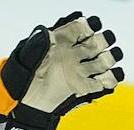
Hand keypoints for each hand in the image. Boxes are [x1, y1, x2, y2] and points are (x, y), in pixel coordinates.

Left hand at [0, 13, 123, 129]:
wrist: (26, 101)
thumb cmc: (24, 75)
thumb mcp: (26, 56)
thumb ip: (38, 43)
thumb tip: (49, 34)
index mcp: (61, 42)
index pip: (79, 28)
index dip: (89, 25)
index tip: (93, 25)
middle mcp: (73, 54)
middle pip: (96, 43)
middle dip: (103, 41)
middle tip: (100, 43)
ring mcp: (80, 71)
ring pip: (103, 61)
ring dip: (109, 59)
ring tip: (105, 61)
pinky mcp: (83, 88)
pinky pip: (102, 82)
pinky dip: (109, 80)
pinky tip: (106, 79)